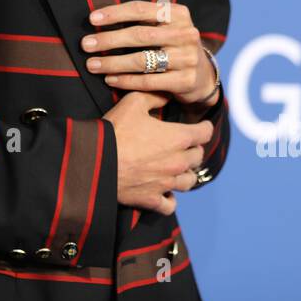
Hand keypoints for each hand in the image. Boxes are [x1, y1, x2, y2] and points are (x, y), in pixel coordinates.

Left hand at [82, 0, 218, 117]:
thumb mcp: (165, 27)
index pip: (141, 9)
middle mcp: (186, 33)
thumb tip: (99, 18)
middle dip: (109, 39)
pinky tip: (110, 79)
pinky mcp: (186, 81)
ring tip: (92, 65)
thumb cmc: (173, 46)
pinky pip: (149, 81)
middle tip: (86, 44)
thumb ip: (142, 20)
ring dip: (113, 63)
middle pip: (140, 34)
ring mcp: (188, 58)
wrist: (203, 76)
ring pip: (143, 60)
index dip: (115, 13)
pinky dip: (126, 81)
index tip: (92, 19)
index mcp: (178, 14)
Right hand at [104, 90, 213, 214]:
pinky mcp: (151, 199)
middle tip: (184, 144)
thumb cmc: (115, 130)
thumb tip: (167, 95)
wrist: (94, 161)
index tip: (201, 126)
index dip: (204, 127)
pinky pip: (170, 205)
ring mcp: (166, 183)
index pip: (205, 133)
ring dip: (185, 173)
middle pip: (198, 157)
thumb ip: (155, 97)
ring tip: (176, 168)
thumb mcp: (134, 102)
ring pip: (189, 181)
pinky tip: (164, 191)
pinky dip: (170, 198)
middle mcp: (177, 163)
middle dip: (193, 149)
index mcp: (178, 138)